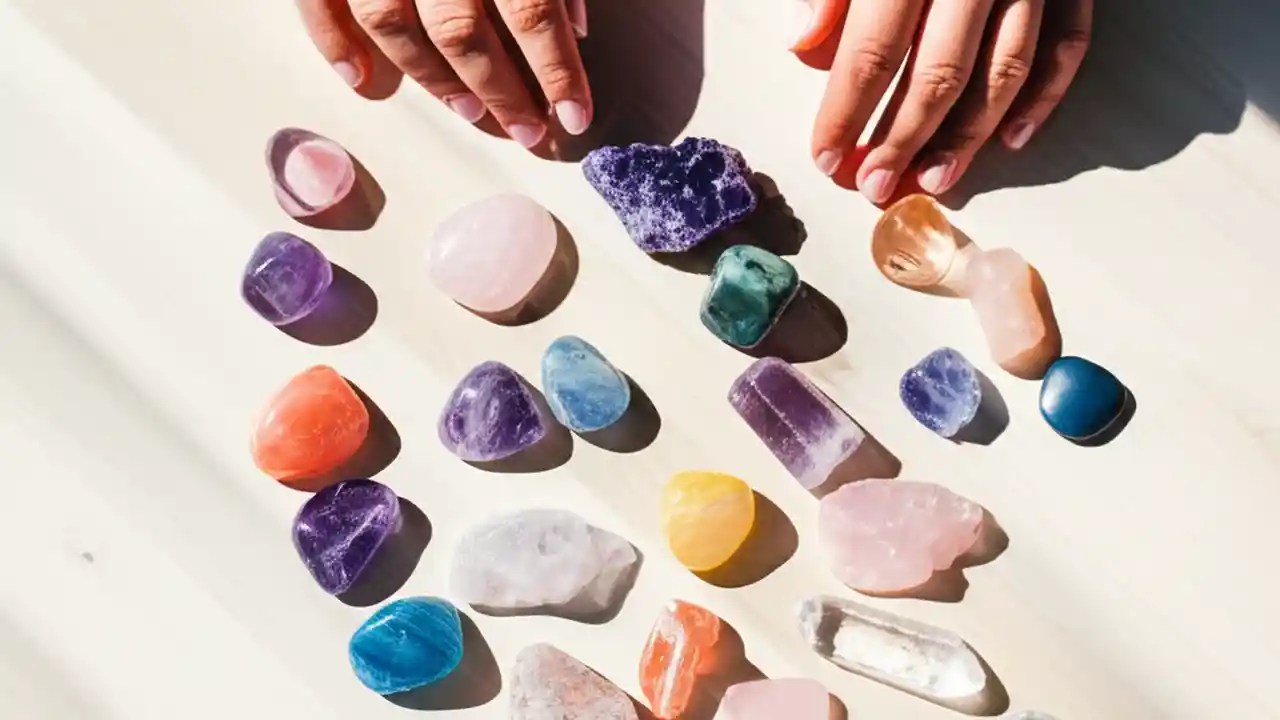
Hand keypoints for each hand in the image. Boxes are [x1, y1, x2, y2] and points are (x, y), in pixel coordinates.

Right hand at [296, 0, 591, 146]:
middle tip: (527, 131)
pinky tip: (364, 83)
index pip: (530, 9)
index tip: (575, 117)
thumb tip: (572, 27)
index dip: (556, 70)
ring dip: (431, 80)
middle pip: (460, 31)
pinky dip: (333, 42)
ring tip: (469, 114)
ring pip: (392, 24)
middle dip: (499, 92)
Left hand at [791, 0, 1091, 201]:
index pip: (873, 51)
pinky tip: (1015, 137)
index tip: (826, 156)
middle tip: (876, 186)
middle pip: (939, 73)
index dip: (847, 111)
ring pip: (1004, 68)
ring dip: (970, 134)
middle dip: (903, 139)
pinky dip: (1045, 94)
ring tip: (937, 178)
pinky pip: (1069, 40)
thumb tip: (802, 44)